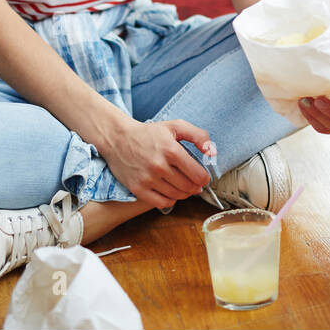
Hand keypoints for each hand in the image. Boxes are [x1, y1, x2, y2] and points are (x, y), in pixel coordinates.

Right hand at [98, 119, 212, 210]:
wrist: (118, 139)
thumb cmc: (149, 133)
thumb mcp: (175, 126)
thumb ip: (198, 135)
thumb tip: (211, 152)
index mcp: (171, 150)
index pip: (198, 175)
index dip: (204, 178)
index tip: (203, 177)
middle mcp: (159, 166)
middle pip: (188, 187)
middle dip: (195, 186)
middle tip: (194, 182)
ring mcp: (147, 179)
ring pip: (177, 195)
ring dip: (184, 193)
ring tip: (183, 185)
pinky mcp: (138, 189)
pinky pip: (162, 203)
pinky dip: (170, 200)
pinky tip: (170, 192)